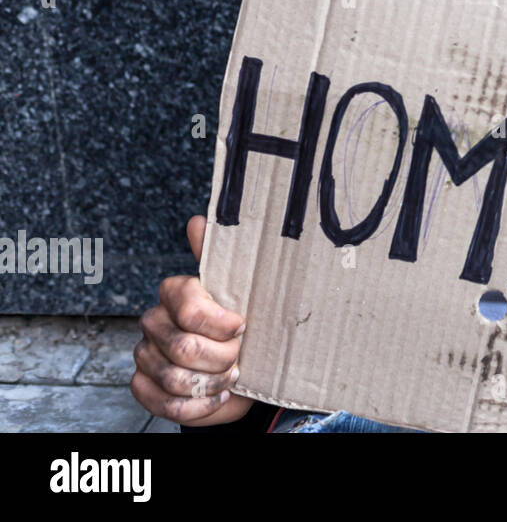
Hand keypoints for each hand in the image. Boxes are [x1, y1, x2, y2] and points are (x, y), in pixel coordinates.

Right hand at [130, 215, 253, 425]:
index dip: (221, 323)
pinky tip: (215, 397)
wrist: (242, 367)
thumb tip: (200, 220)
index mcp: (175, 294)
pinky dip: (199, 407)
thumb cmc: (241, 327)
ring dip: (213, 383)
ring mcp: (145, 356)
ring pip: (176, 378)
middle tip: (240, 357)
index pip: (188, 306)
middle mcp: (155, 322)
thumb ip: (218, 256)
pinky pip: (166, 404)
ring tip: (229, 376)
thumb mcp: (240, 289)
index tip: (242, 326)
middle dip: (222, 358)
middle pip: (184, 347)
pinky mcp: (144, 388)